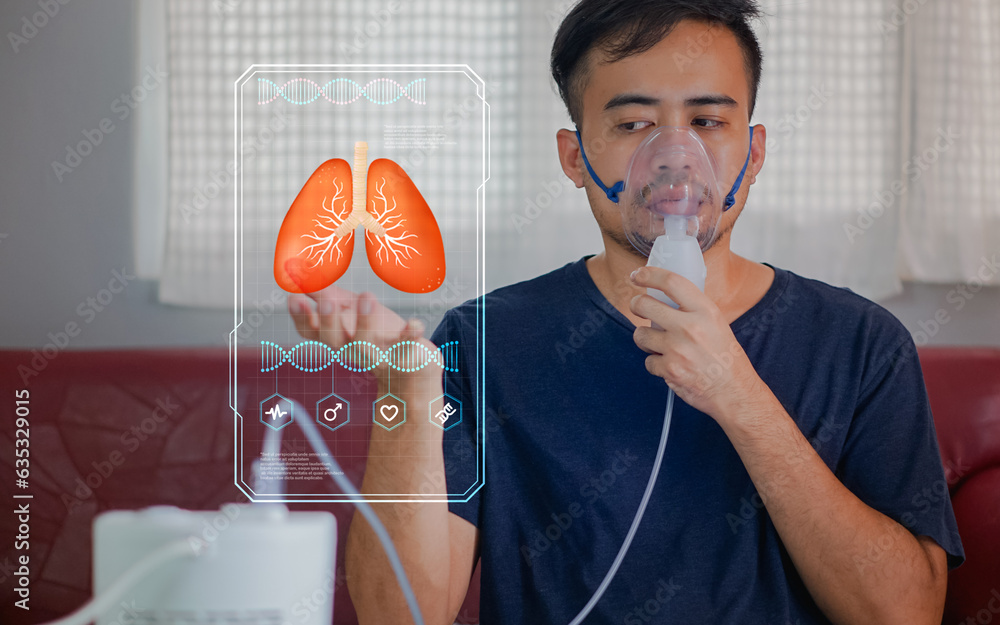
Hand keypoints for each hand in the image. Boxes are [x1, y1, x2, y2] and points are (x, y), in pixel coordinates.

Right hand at [286, 258, 441, 396]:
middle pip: (333, 341)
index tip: (293, 296)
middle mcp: (350, 350)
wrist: (407, 364)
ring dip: (365, 322)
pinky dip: (410, 336)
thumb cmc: (373, 331)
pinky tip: (416, 322)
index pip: (309, 331)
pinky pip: (405, 349)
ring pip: (365, 345)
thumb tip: (296, 270)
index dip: (300, 316)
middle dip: (328, 320)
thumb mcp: (346, 309)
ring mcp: (375, 356)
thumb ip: (322, 292)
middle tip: (327, 300)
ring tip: (366, 295)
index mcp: (335, 337)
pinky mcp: (402, 357)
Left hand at [628, 266, 761, 420]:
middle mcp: (690, 327)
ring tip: (659, 344)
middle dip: (636, 305)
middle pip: (644, 305)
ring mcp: (677, 349)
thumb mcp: (716, 323)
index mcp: (705, 311)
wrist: (733, 391)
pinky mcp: (669, 369)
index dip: (649, 275)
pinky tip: (670, 365)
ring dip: (645, 339)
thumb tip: (666, 295)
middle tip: (639, 307)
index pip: (671, 282)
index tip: (638, 275)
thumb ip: (693, 309)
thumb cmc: (726, 357)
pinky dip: (655, 363)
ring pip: (640, 334)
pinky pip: (648, 360)